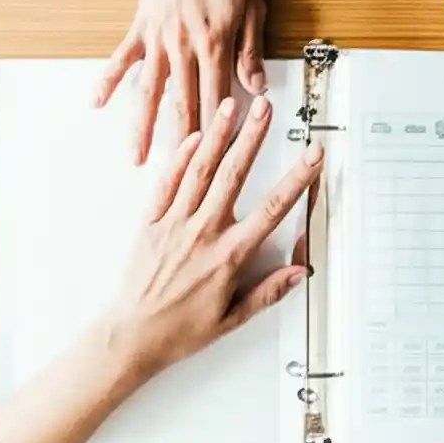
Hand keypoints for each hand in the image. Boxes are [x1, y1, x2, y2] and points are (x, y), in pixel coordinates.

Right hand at [95, 0, 267, 165]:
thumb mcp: (253, 6)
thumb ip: (251, 50)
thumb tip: (257, 87)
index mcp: (215, 46)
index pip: (219, 101)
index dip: (220, 134)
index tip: (219, 162)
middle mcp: (184, 49)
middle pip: (183, 106)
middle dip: (181, 147)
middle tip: (177, 180)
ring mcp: (159, 40)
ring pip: (150, 93)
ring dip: (143, 129)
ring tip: (138, 160)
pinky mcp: (141, 28)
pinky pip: (122, 59)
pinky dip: (107, 81)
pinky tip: (96, 104)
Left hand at [102, 95, 322, 376]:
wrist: (131, 335)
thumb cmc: (180, 331)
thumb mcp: (232, 319)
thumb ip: (267, 292)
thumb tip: (299, 272)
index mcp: (228, 256)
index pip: (272, 209)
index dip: (296, 178)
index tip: (312, 155)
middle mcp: (202, 233)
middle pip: (233, 175)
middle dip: (252, 138)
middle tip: (266, 109)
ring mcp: (174, 224)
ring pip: (199, 170)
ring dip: (216, 135)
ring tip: (229, 107)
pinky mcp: (150, 223)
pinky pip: (166, 183)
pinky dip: (180, 158)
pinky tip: (193, 138)